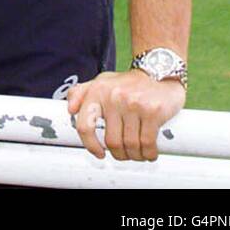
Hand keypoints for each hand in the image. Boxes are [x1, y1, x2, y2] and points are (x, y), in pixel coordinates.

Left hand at [67, 69, 185, 161]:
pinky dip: (149, 154)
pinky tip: (149, 153)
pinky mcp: (153, 111)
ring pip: (130, 145)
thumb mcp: (101, 82)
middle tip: (123, 154)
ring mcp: (134, 104)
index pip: (85, 125)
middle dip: (119, 154)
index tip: (99, 153)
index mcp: (97, 91)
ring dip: (135, 156)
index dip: (90, 145)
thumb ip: (81, 93)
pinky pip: (148, 143)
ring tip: (137, 154)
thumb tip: (70, 110)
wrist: (158, 73)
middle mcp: (113, 97)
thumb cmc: (128, 83)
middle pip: (112, 141)